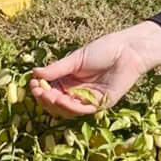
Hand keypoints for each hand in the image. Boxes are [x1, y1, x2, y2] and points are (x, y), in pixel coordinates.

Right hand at [29, 22, 160, 117]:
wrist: (128, 50)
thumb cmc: (103, 50)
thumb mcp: (76, 59)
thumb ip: (57, 69)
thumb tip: (34, 74)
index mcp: (69, 80)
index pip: (51, 91)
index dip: (41, 90)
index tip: (32, 84)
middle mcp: (77, 92)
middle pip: (56, 103)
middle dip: (45, 99)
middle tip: (38, 91)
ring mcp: (89, 99)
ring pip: (68, 110)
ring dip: (55, 104)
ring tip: (48, 95)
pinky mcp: (101, 103)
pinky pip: (83, 110)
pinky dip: (71, 107)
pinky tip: (61, 99)